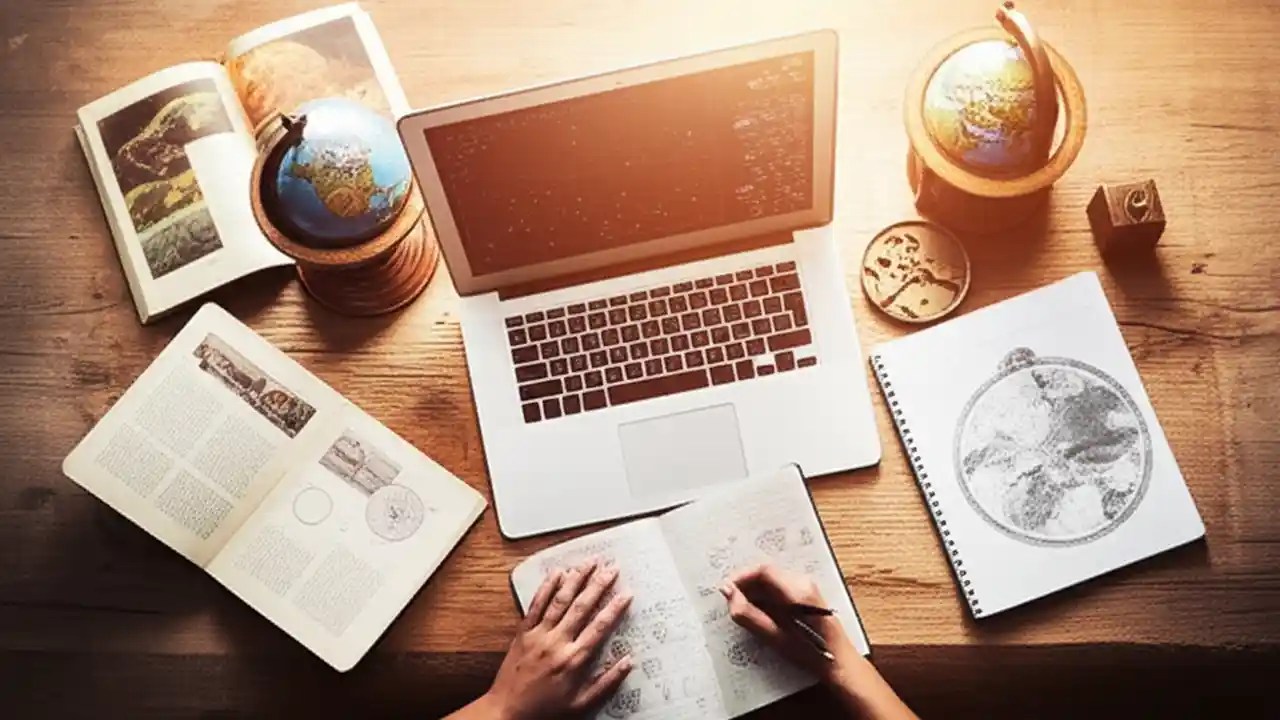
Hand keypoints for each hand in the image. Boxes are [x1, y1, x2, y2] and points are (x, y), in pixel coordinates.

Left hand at [474, 560, 633, 719]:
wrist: (507, 711)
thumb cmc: (544, 710)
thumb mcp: (581, 704)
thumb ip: (606, 682)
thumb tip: (628, 663)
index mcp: (573, 660)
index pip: (599, 627)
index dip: (614, 608)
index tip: (626, 593)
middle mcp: (557, 643)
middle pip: (581, 607)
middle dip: (599, 585)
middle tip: (611, 568)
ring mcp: (538, 635)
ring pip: (560, 600)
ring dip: (576, 579)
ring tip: (588, 563)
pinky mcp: (523, 633)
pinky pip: (536, 605)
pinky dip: (547, 587)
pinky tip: (557, 573)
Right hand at [718, 564, 858, 682]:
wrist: (838, 663)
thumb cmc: (811, 653)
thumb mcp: (775, 637)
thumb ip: (748, 614)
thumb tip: (728, 593)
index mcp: (798, 590)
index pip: (763, 570)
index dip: (740, 576)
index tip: (726, 590)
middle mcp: (803, 583)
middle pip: (765, 574)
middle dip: (745, 586)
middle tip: (732, 604)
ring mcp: (805, 587)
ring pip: (770, 581)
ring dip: (753, 593)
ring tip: (745, 613)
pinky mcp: (805, 594)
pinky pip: (777, 588)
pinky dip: (764, 598)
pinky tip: (761, 615)